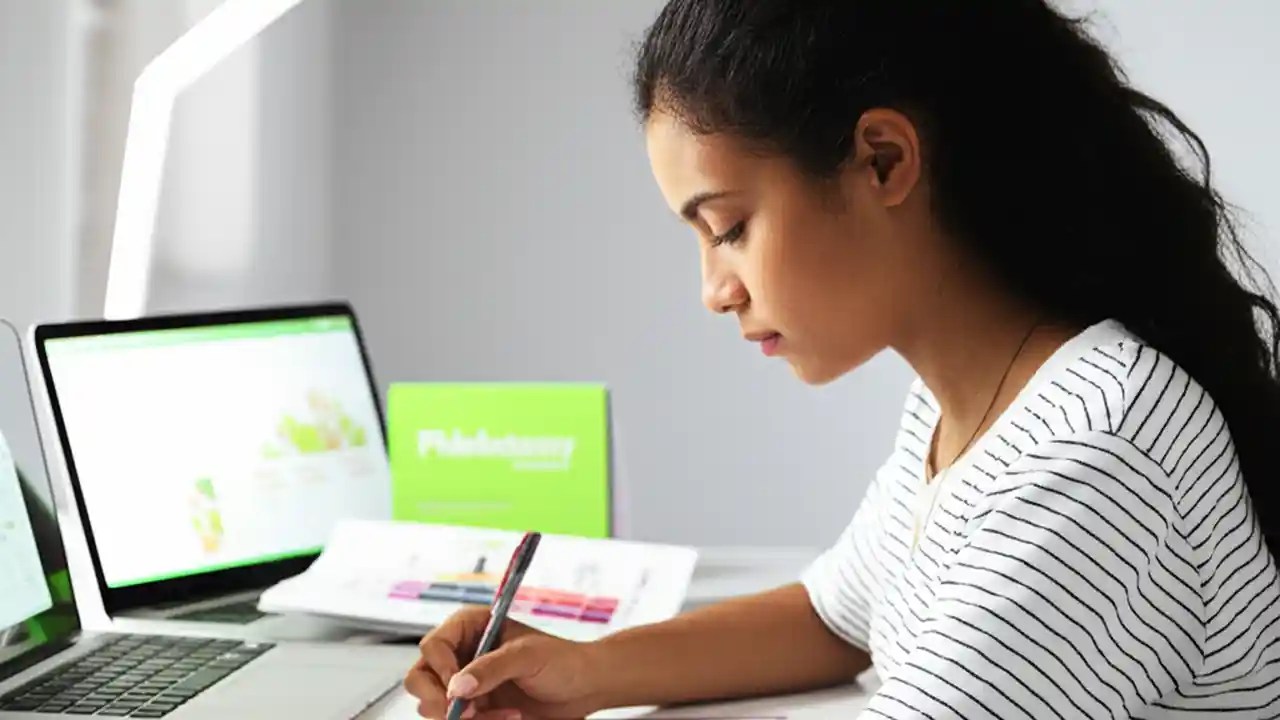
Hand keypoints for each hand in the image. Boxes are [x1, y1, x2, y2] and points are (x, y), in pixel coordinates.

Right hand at [404, 606, 604, 718]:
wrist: (585, 688)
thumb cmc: (563, 660)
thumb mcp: (527, 656)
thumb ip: (491, 668)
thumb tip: (457, 686)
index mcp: (471, 627)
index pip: (433, 645)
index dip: (440, 668)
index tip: (455, 688)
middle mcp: (462, 654)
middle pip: (421, 677)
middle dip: (438, 699)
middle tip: (460, 712)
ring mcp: (466, 683)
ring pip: (435, 705)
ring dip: (463, 716)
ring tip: (499, 714)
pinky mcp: (475, 707)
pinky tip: (507, 718)